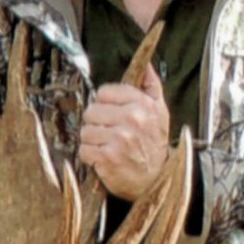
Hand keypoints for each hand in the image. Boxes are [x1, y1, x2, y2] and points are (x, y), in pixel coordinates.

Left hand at [78, 64, 171, 199]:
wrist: (156, 179)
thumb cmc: (153, 143)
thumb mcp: (159, 112)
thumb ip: (151, 86)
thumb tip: (145, 64)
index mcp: (143, 104)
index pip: (103, 93)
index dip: (104, 105)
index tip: (113, 115)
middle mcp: (132, 119)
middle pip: (91, 111)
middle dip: (97, 124)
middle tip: (111, 134)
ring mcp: (119, 138)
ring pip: (85, 131)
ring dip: (93, 141)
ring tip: (109, 147)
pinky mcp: (108, 157)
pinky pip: (83, 150)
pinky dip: (90, 156)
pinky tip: (104, 158)